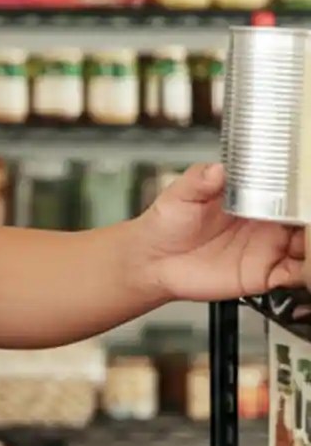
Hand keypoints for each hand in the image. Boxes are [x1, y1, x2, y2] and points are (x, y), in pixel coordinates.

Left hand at [137, 163, 305, 301]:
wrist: (151, 258)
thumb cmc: (166, 223)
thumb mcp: (180, 194)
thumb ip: (199, 180)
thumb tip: (216, 169)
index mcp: (253, 200)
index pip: (290, 193)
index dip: (303, 192)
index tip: (307, 191)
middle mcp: (267, 225)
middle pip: (306, 221)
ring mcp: (268, 250)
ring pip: (307, 248)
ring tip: (310, 241)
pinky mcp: (263, 275)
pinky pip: (294, 275)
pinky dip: (305, 272)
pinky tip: (305, 266)